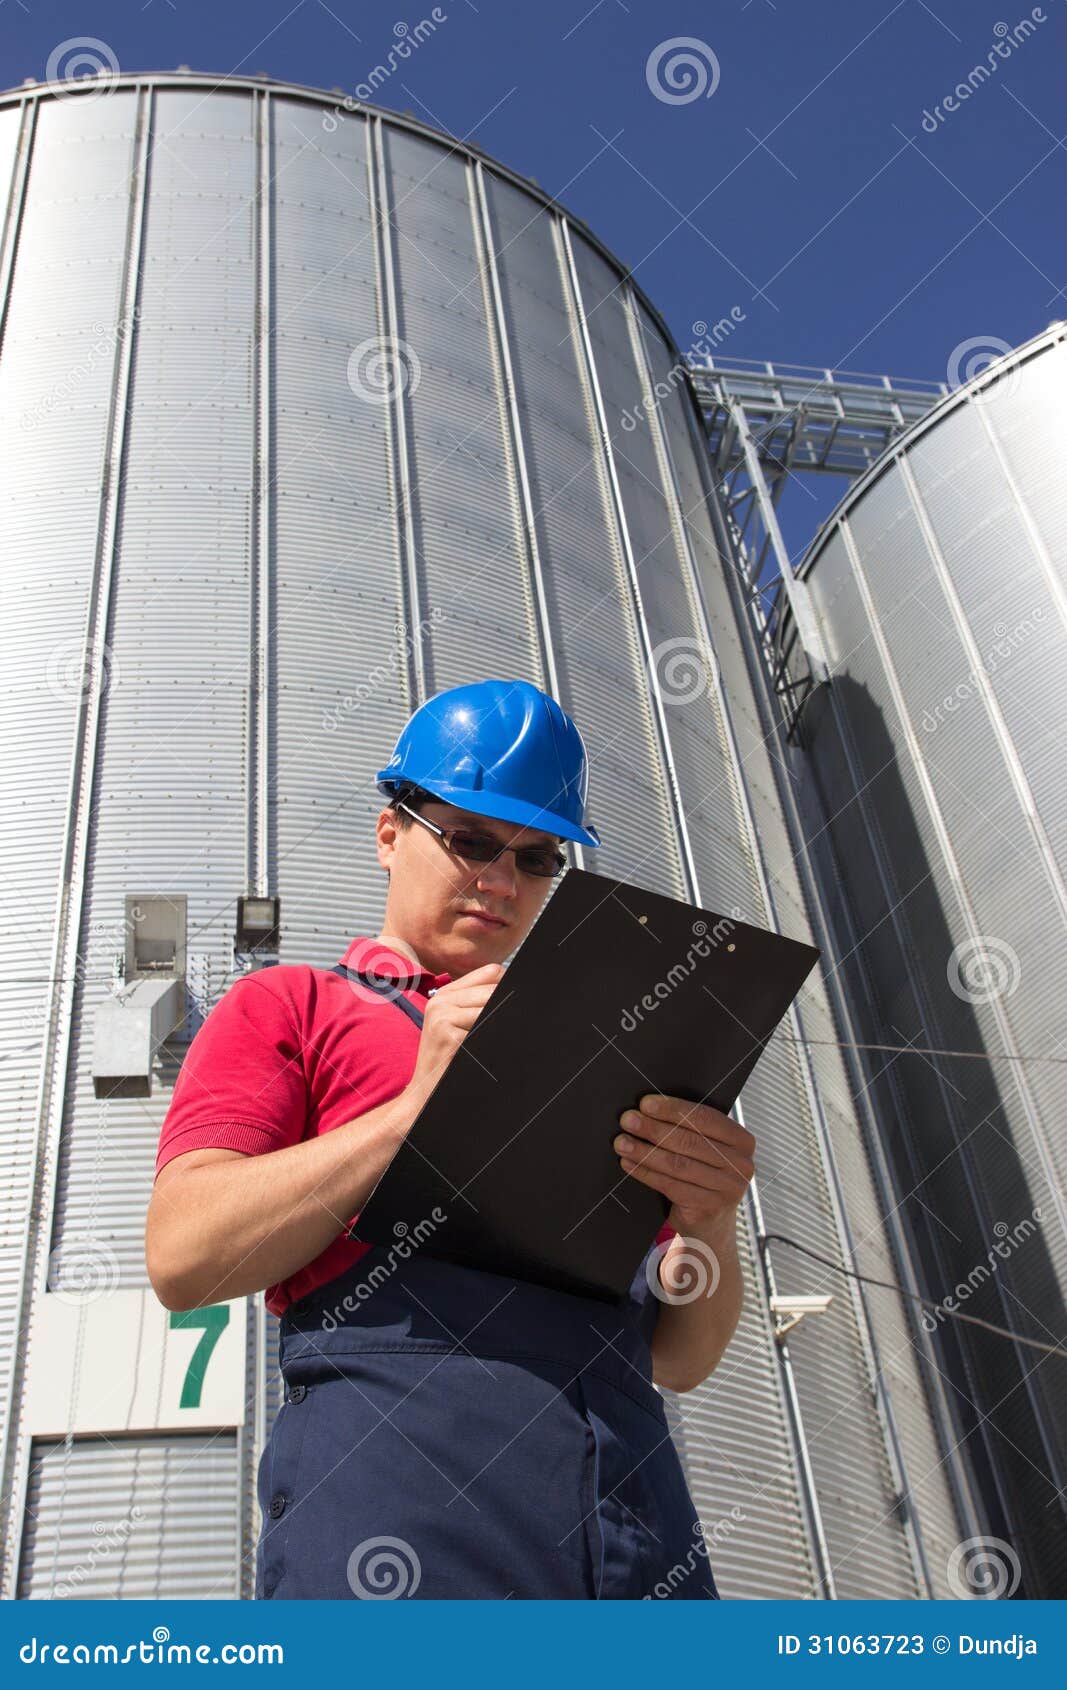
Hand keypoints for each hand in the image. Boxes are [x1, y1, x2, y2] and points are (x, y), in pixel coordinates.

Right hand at [404, 963, 503, 1106]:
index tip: (512, 1003)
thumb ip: (480, 1003)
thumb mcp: (460, 1024)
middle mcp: (441, 1000)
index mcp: (446, 993)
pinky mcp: (447, 1033)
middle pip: (495, 989)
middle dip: (507, 1005)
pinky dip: (492, 1036)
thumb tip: (510, 984)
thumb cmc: (449, 1058)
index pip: (492, 972)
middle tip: (507, 1022)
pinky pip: (485, 1025)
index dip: (507, 984)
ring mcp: (442, 1015)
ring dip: (500, 1022)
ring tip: (494, 1032)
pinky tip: (481, 1051)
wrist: (425, 1090)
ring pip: (492, 1007)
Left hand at [613, 1093, 754, 1233]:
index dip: (673, 1109)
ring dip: (645, 1151)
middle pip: (689, 1141)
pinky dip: (646, 1172)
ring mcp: (727, 1189)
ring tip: (622, 1142)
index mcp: (742, 1141)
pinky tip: (628, 1163)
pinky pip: (670, 1185)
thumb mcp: (708, 1150)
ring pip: (677, 1164)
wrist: (711, 1223)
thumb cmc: (704, 1176)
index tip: (645, 1103)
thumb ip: (691, 1129)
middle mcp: (741, 1165)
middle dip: (653, 1128)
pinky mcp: (708, 1208)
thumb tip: (648, 1107)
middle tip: (627, 1120)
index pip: (705, 1118)